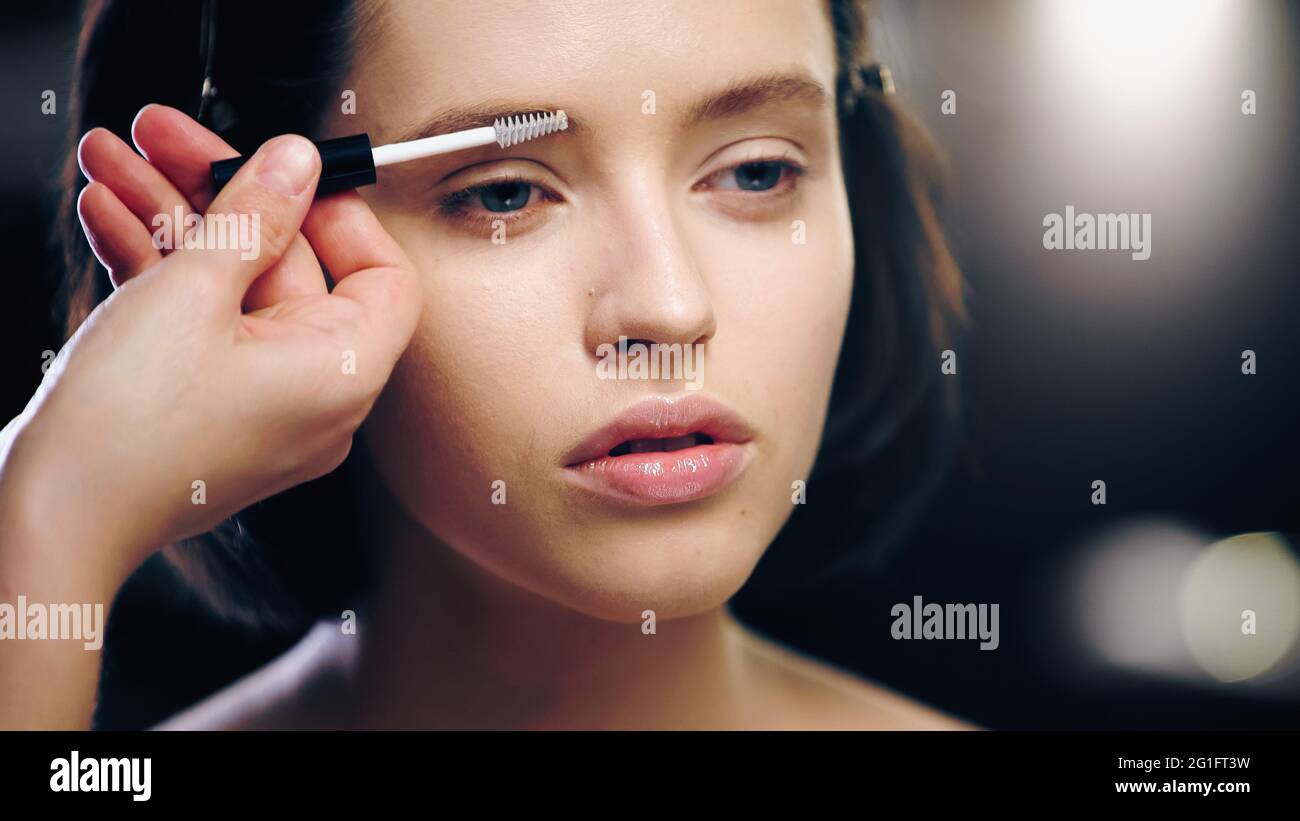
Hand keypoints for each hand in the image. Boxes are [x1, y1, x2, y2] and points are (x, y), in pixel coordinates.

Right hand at [2, 105, 420, 589]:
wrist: (46, 523)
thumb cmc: (128, 427)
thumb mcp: (194, 293)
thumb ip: (254, 215)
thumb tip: (298, 161)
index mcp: (344, 373)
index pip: (382, 275)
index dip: (335, 211)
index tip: (280, 166)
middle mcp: (316, 394)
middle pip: (289, 267)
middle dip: (217, 193)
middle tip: (160, 135)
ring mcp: (260, 402)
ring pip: (230, 287)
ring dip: (171, 219)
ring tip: (111, 158)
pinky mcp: (207, 407)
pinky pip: (200, 323)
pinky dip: (158, 269)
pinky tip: (106, 212)